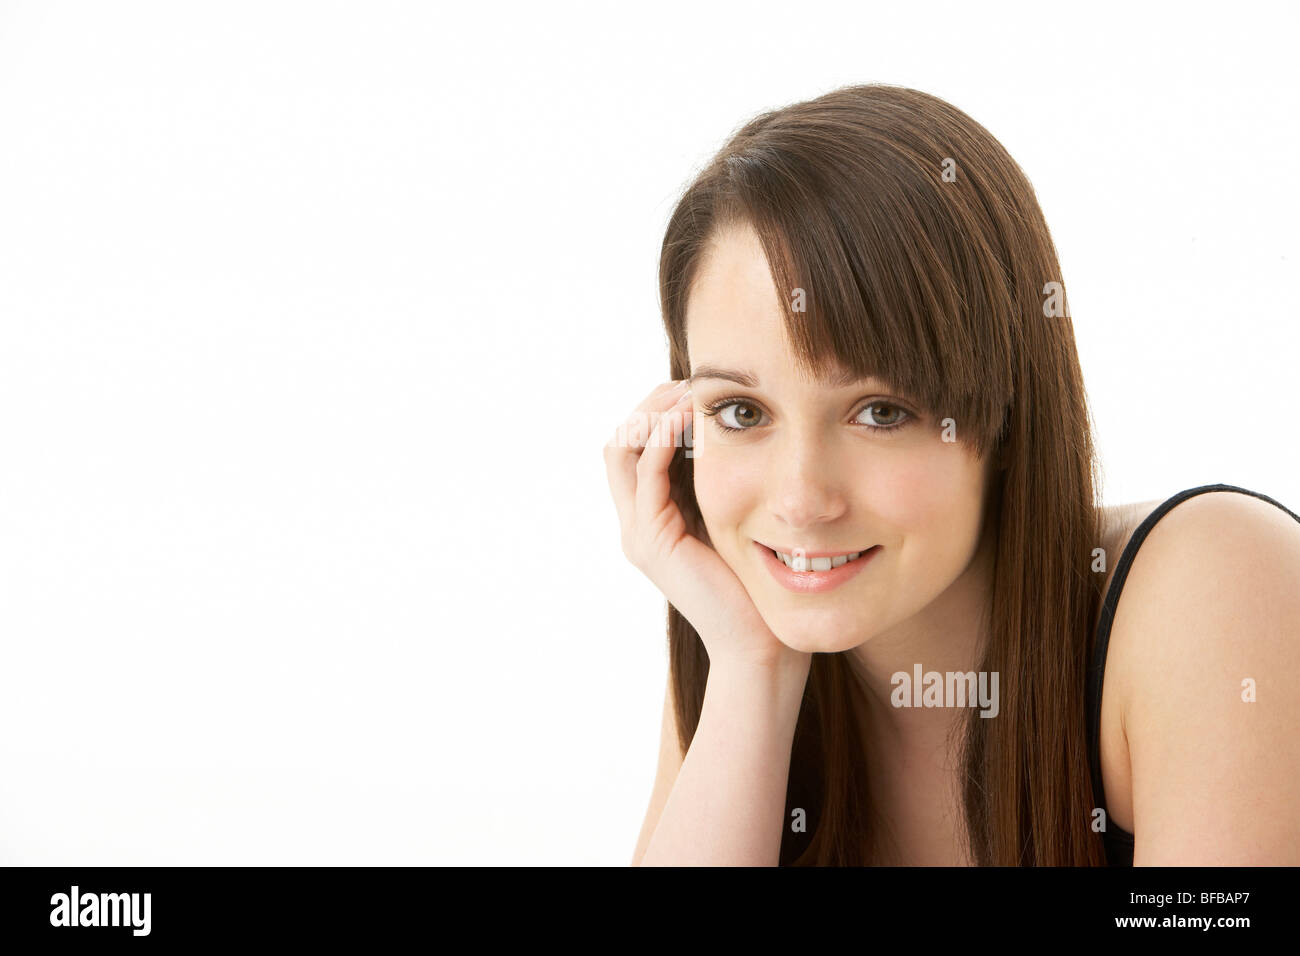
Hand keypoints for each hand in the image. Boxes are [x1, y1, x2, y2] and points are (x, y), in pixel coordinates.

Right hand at [603, 379, 809, 675]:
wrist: (760, 644)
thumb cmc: (760, 585)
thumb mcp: (740, 520)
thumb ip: (730, 484)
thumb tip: (747, 435)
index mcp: (655, 517)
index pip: (636, 446)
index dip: (659, 410)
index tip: (697, 388)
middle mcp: (637, 523)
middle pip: (621, 440)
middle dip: (651, 403)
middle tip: (691, 381)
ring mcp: (639, 532)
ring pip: (622, 448)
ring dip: (653, 411)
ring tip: (690, 392)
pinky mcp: (652, 539)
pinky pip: (646, 471)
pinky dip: (663, 436)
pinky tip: (693, 418)